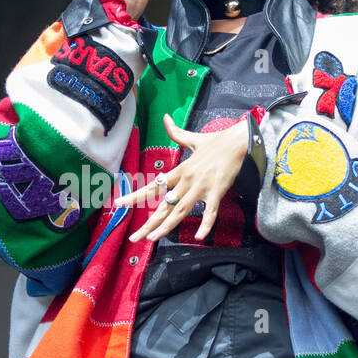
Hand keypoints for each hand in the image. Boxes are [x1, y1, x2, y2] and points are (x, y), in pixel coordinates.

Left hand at [118, 114, 249, 241]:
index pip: (153, 186)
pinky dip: (205, 225)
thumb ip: (176, 132)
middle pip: (163, 205)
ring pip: (181, 210)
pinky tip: (198, 237)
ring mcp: (201, 187)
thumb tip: (165, 118)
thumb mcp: (193, 137)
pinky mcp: (217, 191)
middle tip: (134, 238)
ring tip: (153, 239)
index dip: (135, 196)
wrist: (237, 141)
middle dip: (148, 223)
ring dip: (166, 226)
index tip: (119, 204)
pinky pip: (210, 212)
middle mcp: (186, 181)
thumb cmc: (216, 141)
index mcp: (179, 171)